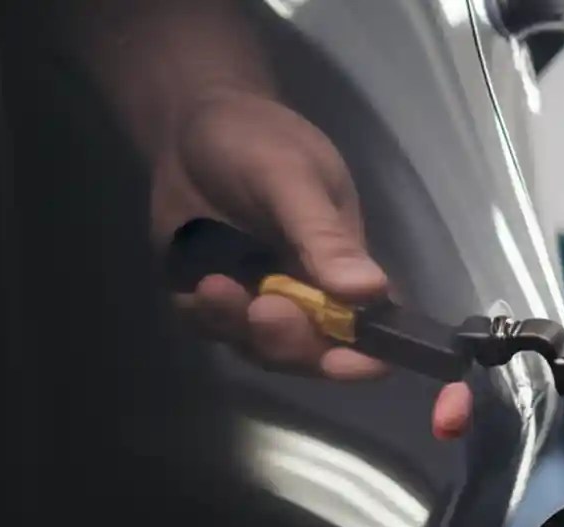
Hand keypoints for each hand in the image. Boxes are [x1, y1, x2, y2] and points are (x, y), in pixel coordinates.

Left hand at [150, 89, 471, 438]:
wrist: (191, 125)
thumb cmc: (258, 140)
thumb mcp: (294, 179)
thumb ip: (326, 237)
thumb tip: (372, 292)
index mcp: (347, 269)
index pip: (371, 329)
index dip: (363, 357)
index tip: (348, 363)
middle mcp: (308, 297)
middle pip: (310, 352)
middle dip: (289, 342)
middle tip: (264, 310)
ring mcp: (257, 302)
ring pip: (257, 348)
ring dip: (240, 329)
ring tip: (216, 287)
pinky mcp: (211, 301)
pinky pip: (210, 330)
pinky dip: (204, 316)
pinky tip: (197, 282)